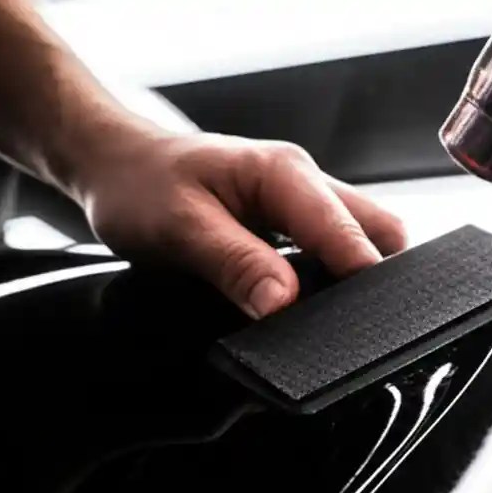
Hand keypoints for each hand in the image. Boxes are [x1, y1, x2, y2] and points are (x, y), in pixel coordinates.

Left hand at [72, 130, 406, 317]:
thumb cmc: (139, 185)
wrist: (113, 162)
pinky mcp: (290, 222)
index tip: (365, 324)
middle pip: (376, 231)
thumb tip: (284, 304)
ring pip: (359, 239)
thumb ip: (235, 264)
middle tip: (356, 331)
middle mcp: (303, 182)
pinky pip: (330, 249)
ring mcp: (300, 201)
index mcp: (284, 173)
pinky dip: (332, 280)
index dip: (363, 278)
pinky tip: (314, 311)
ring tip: (338, 326)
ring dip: (354, 281)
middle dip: (378, 280)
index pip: (349, 230)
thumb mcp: (179, 228)